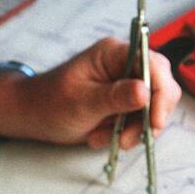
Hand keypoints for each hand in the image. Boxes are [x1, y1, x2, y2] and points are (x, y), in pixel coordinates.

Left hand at [0, 37, 181, 148]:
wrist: (33, 116)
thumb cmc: (49, 103)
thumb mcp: (81, 102)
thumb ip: (114, 97)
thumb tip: (145, 92)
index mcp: (114, 53)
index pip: (153, 65)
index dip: (161, 92)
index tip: (155, 121)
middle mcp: (125, 65)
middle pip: (161, 86)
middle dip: (150, 116)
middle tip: (131, 139)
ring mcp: (126, 84)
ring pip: (153, 107)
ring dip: (135, 130)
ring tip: (105, 140)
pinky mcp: (124, 103)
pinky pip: (140, 120)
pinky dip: (126, 134)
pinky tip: (100, 138)